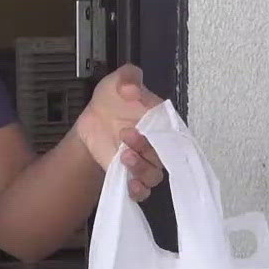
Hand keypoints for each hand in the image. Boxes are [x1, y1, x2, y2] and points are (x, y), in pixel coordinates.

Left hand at [72, 63, 165, 200]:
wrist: (93, 120)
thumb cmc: (112, 100)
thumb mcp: (117, 81)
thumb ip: (128, 77)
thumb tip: (131, 89)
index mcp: (161, 121)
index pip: (175, 132)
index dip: (166, 133)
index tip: (148, 125)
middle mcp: (158, 144)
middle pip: (164, 156)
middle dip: (147, 148)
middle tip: (127, 133)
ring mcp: (145, 161)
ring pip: (154, 175)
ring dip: (141, 168)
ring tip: (124, 155)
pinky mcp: (131, 175)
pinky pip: (142, 191)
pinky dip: (138, 190)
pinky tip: (130, 184)